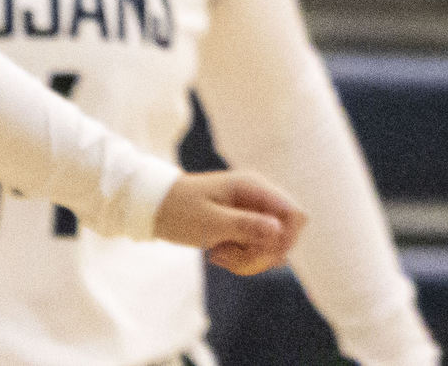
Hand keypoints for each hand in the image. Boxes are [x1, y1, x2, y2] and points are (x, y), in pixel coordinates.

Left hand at [155, 166, 306, 273]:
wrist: (154, 208)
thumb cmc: (178, 210)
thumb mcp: (209, 222)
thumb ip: (245, 225)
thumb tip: (279, 230)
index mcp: (255, 188)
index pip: (294, 214)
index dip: (285, 239)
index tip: (261, 255)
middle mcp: (260, 198)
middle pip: (285, 233)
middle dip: (262, 254)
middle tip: (232, 260)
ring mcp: (253, 212)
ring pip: (271, 245)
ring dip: (249, 258)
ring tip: (219, 257)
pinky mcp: (244, 226)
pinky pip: (255, 248)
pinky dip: (241, 258)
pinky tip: (218, 256)